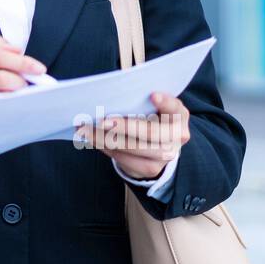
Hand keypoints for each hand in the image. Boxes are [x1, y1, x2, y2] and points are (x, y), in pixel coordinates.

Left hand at [74, 92, 190, 178]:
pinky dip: (106, 148)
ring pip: (134, 148)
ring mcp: (166, 155)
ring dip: (106, 139)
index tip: (152, 95)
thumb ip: (140, 100)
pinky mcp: (151, 168)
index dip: (165, 102)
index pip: (175, 107)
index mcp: (179, 115)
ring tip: (85, 130)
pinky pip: (126, 159)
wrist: (158, 145)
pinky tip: (92, 139)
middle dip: (124, 126)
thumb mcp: (153, 106)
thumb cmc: (151, 116)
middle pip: (150, 132)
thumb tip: (109, 94)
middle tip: (101, 121)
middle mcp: (177, 136)